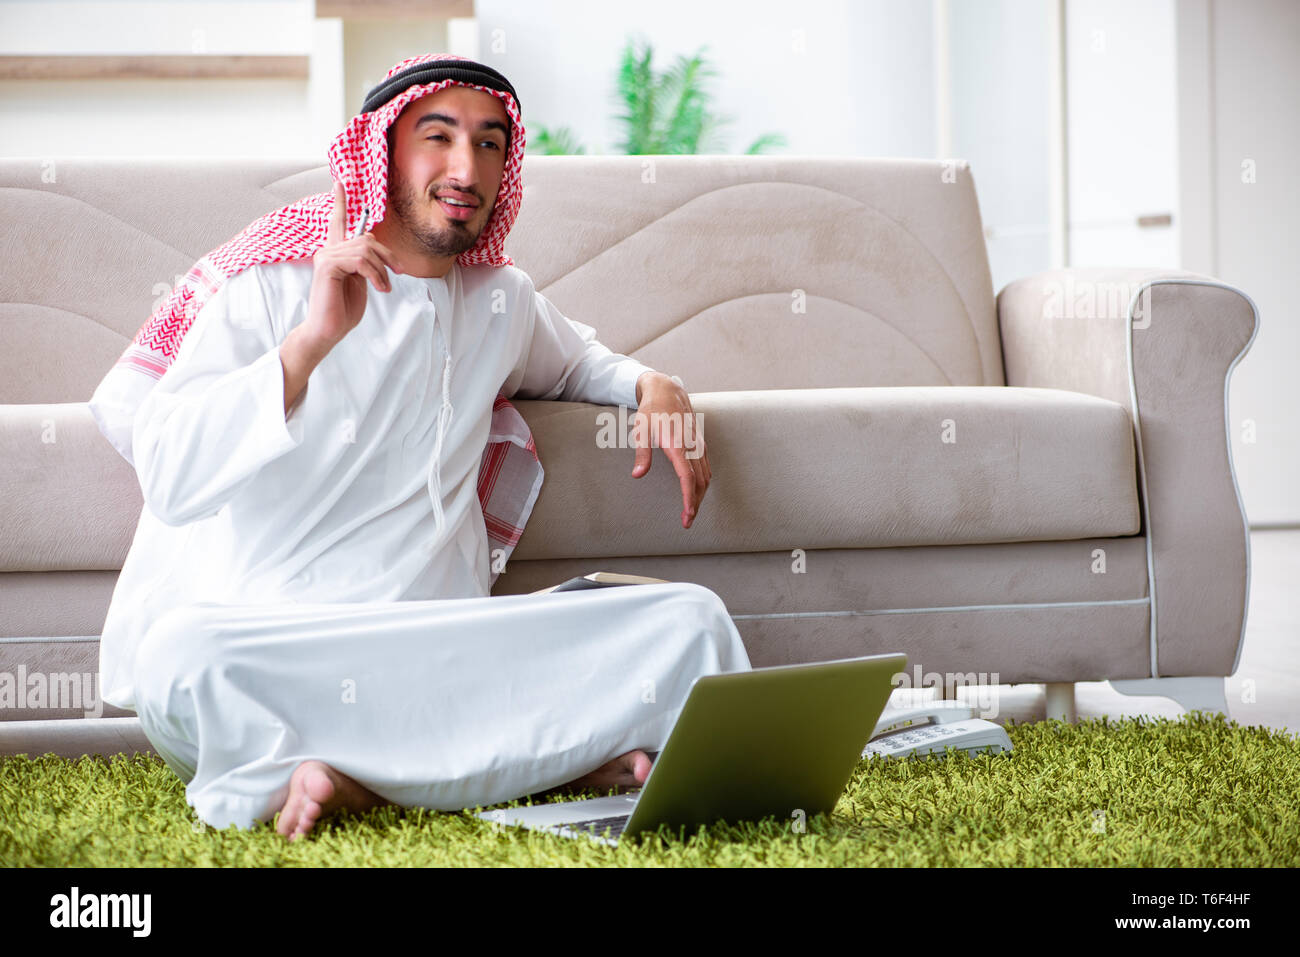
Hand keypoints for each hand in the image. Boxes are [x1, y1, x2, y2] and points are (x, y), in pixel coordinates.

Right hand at [303, 182, 402, 350]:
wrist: (328, 331)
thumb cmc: (343, 310)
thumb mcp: (360, 282)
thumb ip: (365, 263)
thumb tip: (374, 249)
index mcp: (335, 253)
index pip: (337, 222)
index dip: (340, 202)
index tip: (340, 182)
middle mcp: (327, 250)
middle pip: (366, 238)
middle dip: (387, 255)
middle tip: (399, 272)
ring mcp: (325, 256)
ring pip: (366, 249)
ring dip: (382, 270)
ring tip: (385, 287)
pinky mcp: (327, 266)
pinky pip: (361, 261)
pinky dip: (376, 275)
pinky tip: (379, 289)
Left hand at [631, 372, 710, 528]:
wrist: (668, 390)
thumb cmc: (651, 411)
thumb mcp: (641, 430)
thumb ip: (642, 453)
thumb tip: (638, 475)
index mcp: (677, 444)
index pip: (687, 477)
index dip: (688, 498)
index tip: (687, 515)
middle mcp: (692, 446)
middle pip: (700, 481)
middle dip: (695, 504)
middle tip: (687, 522)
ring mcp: (698, 444)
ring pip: (705, 476)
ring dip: (700, 496)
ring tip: (691, 512)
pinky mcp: (700, 444)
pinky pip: (706, 468)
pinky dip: (703, 484)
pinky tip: (696, 493)